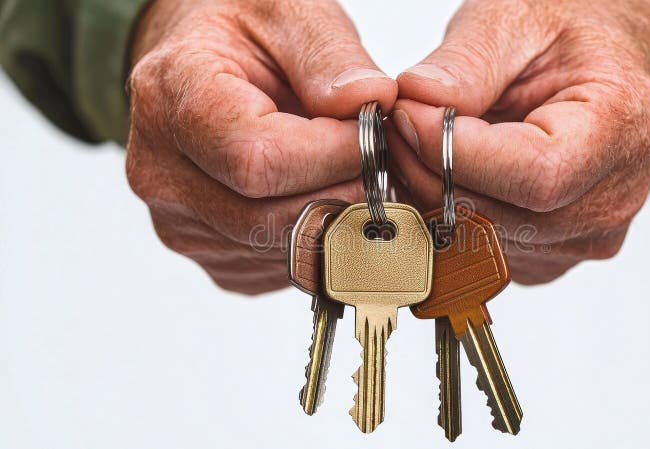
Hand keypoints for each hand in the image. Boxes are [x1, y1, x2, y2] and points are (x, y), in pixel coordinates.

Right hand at [126, 0, 395, 294]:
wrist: (201, 71)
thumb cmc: (243, 36)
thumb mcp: (288, 10)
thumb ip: (329, 55)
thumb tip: (368, 104)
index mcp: (171, 97)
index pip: (257, 159)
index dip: (333, 155)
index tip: (373, 134)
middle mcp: (161, 173)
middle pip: (270, 217)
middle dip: (343, 191)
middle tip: (379, 161)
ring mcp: (181, 224)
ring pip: (282, 250)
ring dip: (336, 219)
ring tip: (352, 173)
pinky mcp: (211, 256)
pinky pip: (280, 268)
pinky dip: (318, 240)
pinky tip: (324, 196)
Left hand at [391, 0, 649, 283]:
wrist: (597, 74)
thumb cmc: (568, 42)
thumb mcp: (519, 17)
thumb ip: (470, 59)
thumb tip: (420, 98)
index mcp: (621, 131)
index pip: (535, 175)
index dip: (457, 153)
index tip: (408, 114)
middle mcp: (609, 201)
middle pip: (499, 214)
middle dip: (429, 169)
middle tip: (397, 122)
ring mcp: (578, 239)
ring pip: (476, 238)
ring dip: (429, 191)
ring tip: (418, 140)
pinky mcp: (544, 257)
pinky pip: (476, 250)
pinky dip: (443, 213)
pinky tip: (441, 170)